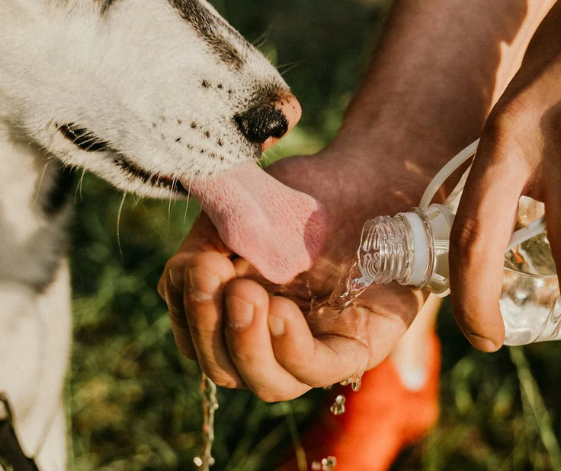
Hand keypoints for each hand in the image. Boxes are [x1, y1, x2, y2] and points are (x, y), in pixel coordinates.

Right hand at [157, 146, 428, 400]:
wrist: (373, 177)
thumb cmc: (306, 193)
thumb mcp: (245, 207)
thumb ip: (209, 238)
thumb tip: (187, 273)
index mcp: (236, 307)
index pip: (195, 335)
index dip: (187, 310)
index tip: (194, 266)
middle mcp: (271, 336)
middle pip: (223, 366)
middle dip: (210, 328)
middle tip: (213, 278)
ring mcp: (313, 347)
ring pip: (267, 383)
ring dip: (246, 345)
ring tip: (248, 296)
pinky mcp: (355, 347)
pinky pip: (318, 371)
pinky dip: (291, 349)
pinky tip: (280, 313)